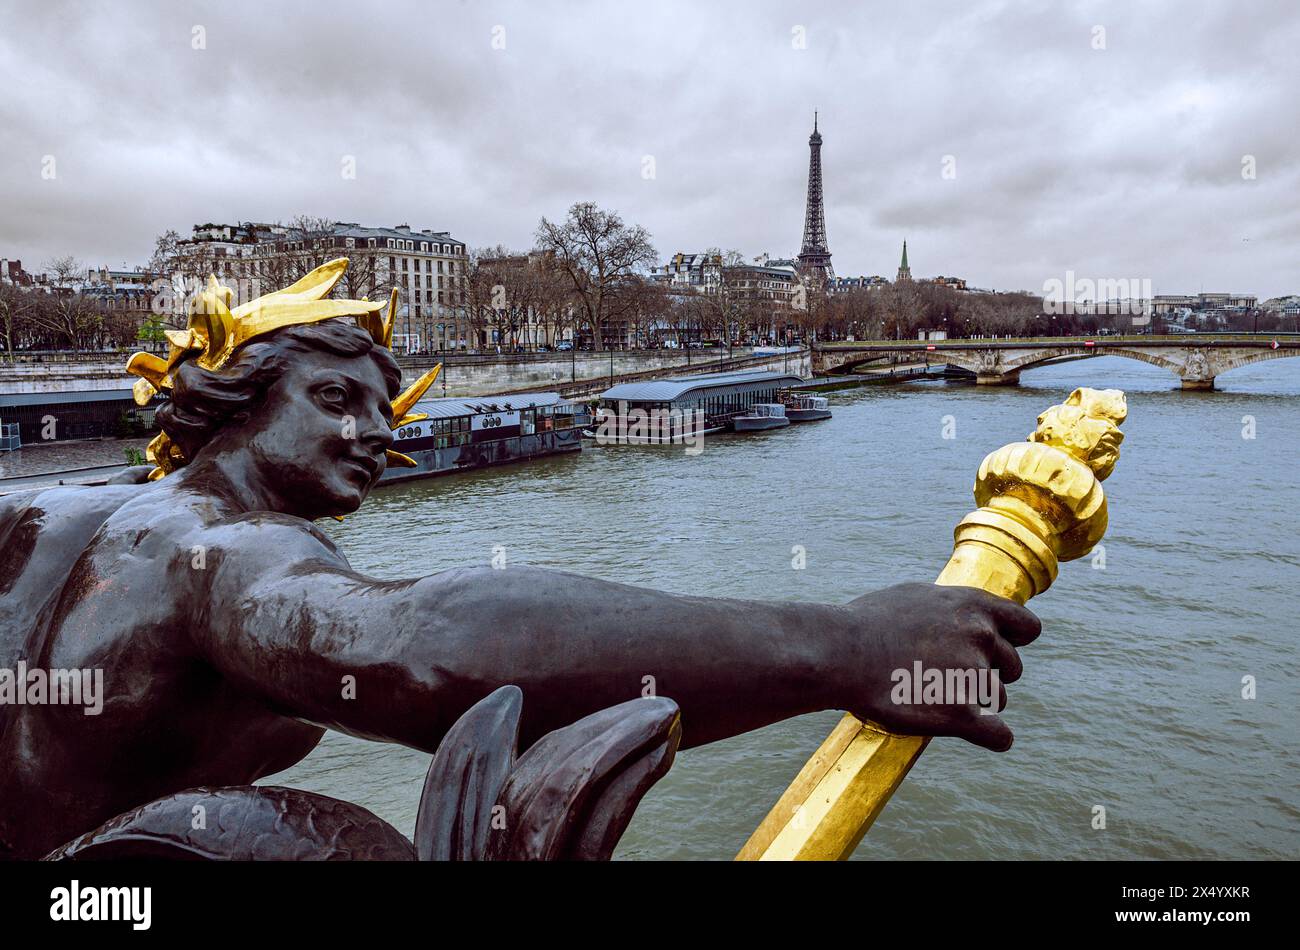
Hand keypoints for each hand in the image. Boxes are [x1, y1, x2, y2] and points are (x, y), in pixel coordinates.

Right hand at [843, 582, 1040, 751]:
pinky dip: (992, 736)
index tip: (995, 650)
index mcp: (973, 606)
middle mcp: (980, 636)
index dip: (1014, 640)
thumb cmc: (867, 623)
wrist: (838, 652)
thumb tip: (967, 612)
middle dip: (988, 673)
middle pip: (1012, 666)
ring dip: (976, 702)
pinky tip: (979, 734)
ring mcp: (972, 675)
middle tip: (948, 677)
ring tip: (934, 698)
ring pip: (998, 700)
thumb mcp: (916, 596)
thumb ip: (952, 606)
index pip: (1027, 627)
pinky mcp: (960, 714)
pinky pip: (998, 735)